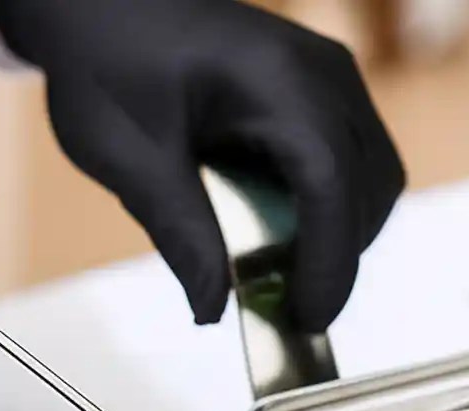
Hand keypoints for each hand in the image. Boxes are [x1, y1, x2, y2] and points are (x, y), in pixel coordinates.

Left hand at [0, 0, 404, 330]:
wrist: (97, 4)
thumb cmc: (105, 62)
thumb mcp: (131, 158)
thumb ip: (181, 233)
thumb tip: (213, 308)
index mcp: (278, 82)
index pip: (332, 185)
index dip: (330, 262)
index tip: (306, 320)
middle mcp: (321, 73)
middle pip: (369, 185)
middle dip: (337, 257)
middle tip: (286, 313)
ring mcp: (328, 74)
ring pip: (371, 174)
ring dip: (338, 232)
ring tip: (282, 276)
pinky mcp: (318, 86)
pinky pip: (351, 155)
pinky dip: (328, 204)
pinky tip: (278, 230)